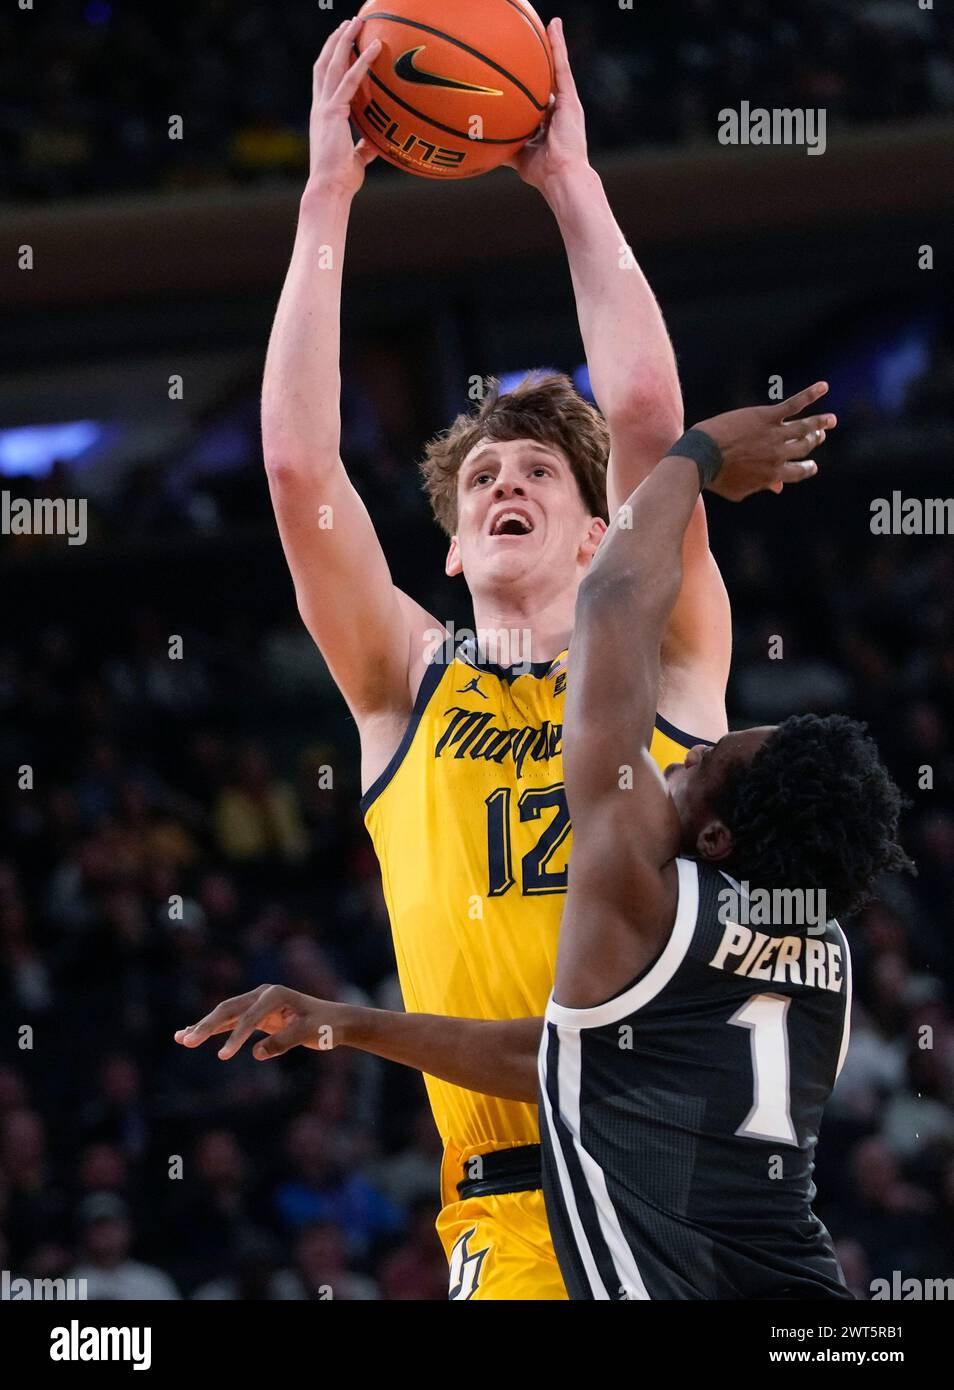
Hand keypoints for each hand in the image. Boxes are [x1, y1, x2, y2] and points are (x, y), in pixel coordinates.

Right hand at [174, 985, 349, 1059]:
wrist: (335, 1021)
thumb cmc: (325, 1025)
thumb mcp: (309, 1034)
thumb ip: (283, 1042)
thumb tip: (255, 1053)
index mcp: (275, 994)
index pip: (249, 1016)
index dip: (235, 1036)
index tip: (223, 1056)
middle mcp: (263, 994)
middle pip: (229, 1009)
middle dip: (207, 1026)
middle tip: (186, 1041)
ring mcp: (258, 1003)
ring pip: (226, 1014)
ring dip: (204, 1026)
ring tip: (180, 1039)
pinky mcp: (256, 1015)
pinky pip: (231, 1022)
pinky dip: (214, 1030)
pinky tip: (194, 1034)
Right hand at [305, 16, 379, 196]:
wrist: (329, 189)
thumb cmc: (341, 180)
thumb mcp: (357, 160)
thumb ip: (365, 147)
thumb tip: (378, 143)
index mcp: (324, 116)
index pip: (325, 80)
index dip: (332, 58)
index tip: (342, 43)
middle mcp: (320, 107)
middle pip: (325, 64)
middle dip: (335, 41)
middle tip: (348, 23)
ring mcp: (325, 108)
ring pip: (333, 64)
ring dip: (344, 40)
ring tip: (356, 22)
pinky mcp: (333, 112)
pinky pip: (350, 80)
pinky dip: (362, 61)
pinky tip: (375, 47)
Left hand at [507, 17, 589, 190]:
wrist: (561, 175)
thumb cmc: (542, 173)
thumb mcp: (518, 157)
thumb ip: (504, 147)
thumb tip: (481, 144)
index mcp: (549, 124)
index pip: (538, 100)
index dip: (530, 89)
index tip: (521, 78)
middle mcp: (559, 110)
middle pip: (548, 80)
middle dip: (541, 64)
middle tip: (530, 45)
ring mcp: (566, 103)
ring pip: (557, 68)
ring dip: (554, 45)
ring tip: (549, 24)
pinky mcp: (571, 98)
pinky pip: (562, 66)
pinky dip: (559, 45)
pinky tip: (554, 25)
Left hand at [697, 382, 836, 502]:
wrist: (703, 455)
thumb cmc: (717, 476)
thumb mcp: (739, 490)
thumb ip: (761, 487)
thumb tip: (777, 488)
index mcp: (773, 474)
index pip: (798, 472)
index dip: (807, 468)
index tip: (812, 465)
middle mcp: (779, 455)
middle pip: (804, 447)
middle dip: (814, 442)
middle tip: (819, 435)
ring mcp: (775, 435)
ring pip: (805, 428)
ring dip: (820, 423)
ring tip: (831, 420)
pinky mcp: (768, 417)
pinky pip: (794, 404)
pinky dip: (810, 394)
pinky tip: (823, 387)